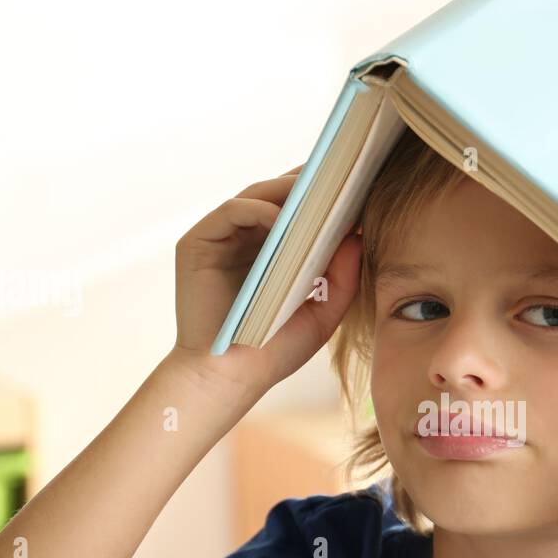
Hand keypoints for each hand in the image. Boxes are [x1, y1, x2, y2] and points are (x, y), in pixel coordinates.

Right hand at [170, 164, 362, 402]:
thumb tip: (358, 237)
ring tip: (319, 199)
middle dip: (310, 185)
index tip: (357, 187)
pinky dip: (261, 209)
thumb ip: (342, 277)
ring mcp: (220, 239)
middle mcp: (244, 239)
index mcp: (271, 251)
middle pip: (278, 194)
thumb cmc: (273, 351)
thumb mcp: (322, 313)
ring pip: (256, 194)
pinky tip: (285, 222)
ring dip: (289, 192)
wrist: (229, 379)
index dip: (323, 196)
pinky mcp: (198, 243)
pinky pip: (233, 210)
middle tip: (342, 178)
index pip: (297, 210)